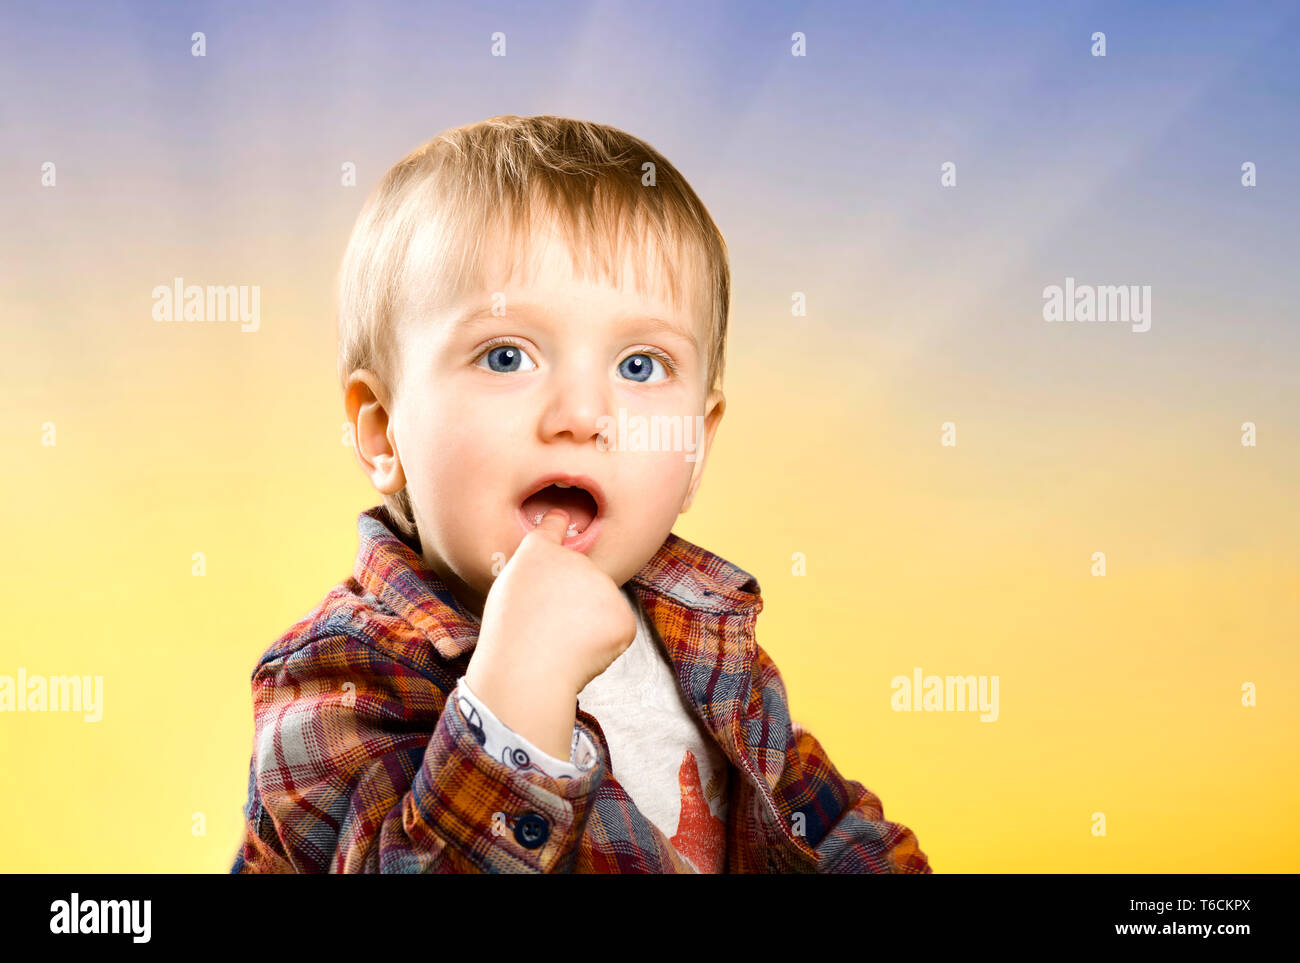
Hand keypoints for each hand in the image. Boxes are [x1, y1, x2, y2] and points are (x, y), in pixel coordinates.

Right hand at [463, 508, 636, 758]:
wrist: (527, 667)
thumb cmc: (509, 637)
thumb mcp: (507, 595)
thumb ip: (532, 579)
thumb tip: (553, 582)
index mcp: (539, 553)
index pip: (553, 527)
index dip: (557, 523)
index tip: (562, 518)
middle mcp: (575, 560)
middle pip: (582, 582)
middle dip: (573, 603)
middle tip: (548, 627)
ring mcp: (603, 585)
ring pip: (602, 608)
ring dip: (588, 625)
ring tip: (559, 641)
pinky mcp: (623, 615)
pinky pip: (617, 631)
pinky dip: (605, 645)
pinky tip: (579, 652)